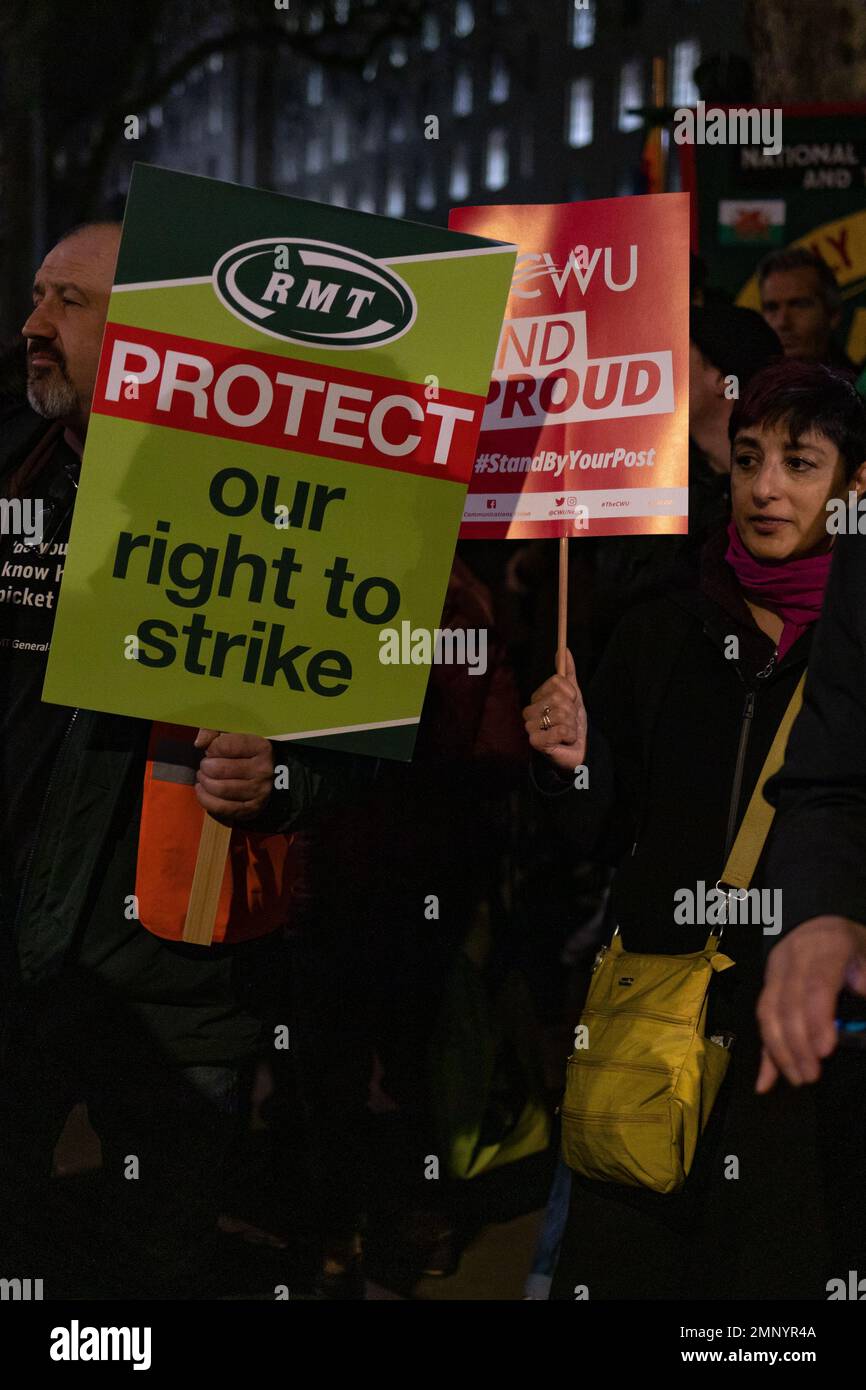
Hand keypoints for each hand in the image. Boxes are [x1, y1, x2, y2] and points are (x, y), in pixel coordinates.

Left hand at [193, 729, 274, 823]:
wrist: (262, 776)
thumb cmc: (242, 752)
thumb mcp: (231, 735)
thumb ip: (212, 731)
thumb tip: (199, 742)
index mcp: (261, 747)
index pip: (225, 745)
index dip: (212, 748)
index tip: (213, 750)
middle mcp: (264, 770)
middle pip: (219, 769)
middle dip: (206, 766)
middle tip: (206, 765)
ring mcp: (259, 792)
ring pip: (219, 789)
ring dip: (204, 782)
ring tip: (204, 776)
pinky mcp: (251, 809)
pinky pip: (220, 807)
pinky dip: (205, 798)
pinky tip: (203, 789)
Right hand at [523, 649, 586, 771]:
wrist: (579, 749)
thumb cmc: (573, 722)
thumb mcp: (574, 695)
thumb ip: (568, 672)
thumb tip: (564, 649)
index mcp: (537, 697)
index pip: (557, 682)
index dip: (571, 693)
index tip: (572, 703)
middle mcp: (530, 711)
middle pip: (559, 698)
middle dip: (572, 711)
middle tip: (569, 721)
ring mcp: (530, 727)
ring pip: (560, 714)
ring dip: (572, 725)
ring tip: (568, 732)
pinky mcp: (535, 741)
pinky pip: (560, 730)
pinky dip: (569, 735)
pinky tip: (564, 740)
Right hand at [756, 915, 865, 1092]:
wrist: (821, 922)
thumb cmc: (851, 945)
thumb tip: (861, 994)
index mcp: (825, 945)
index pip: (815, 985)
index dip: (817, 1019)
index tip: (825, 1050)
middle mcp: (793, 956)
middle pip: (787, 1003)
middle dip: (797, 1044)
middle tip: (812, 1075)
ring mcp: (775, 971)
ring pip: (768, 1012)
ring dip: (779, 1050)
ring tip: (798, 1078)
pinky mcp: (767, 986)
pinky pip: (762, 1020)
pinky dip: (765, 1052)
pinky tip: (765, 1081)